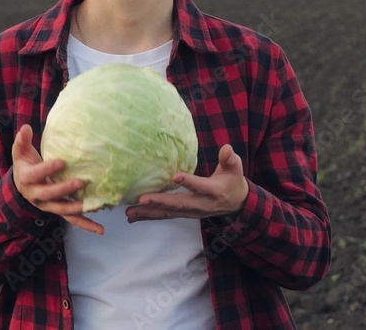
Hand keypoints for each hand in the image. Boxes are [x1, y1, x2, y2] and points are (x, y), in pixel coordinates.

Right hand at [11, 124, 104, 234]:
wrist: (21, 185)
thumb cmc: (25, 164)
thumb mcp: (20, 152)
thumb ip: (22, 140)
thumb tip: (26, 128)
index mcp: (27, 179)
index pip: (36, 175)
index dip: (48, 169)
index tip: (62, 162)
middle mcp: (36, 195)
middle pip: (50, 194)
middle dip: (65, 189)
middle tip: (81, 181)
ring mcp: (48, 205)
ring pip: (62, 210)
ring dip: (77, 209)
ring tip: (93, 207)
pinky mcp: (58, 210)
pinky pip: (72, 220)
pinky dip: (86, 224)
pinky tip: (100, 229)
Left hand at [126, 144, 248, 222]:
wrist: (236, 204)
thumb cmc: (232, 181)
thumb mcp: (235, 169)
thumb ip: (230, 159)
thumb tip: (226, 148)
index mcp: (214, 191)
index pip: (201, 187)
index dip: (189, 182)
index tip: (175, 176)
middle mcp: (201, 205)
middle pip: (179, 204)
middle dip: (160, 202)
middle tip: (142, 200)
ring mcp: (191, 212)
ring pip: (169, 213)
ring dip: (149, 213)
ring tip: (130, 212)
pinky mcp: (184, 214)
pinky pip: (165, 216)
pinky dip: (149, 217)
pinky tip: (132, 217)